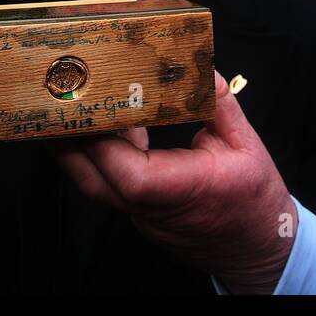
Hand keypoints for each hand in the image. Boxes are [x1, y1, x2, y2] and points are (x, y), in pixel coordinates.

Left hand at [54, 72, 298, 293]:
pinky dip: (98, 152)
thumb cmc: (254, 200)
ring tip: (74, 103)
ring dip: (77, 145)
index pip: (132, 177)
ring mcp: (141, 215)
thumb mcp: (247, 144)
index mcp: (185, 190)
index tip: (95, 103)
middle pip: (95, 180)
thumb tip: (200, 66)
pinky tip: (107, 122)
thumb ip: (218, 103)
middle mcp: (153, 208)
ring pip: (95, 183)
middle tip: (58, 98)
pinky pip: (107, 183)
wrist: (256, 249)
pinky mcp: (137, 212)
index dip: (106, 142)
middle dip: (69, 138)